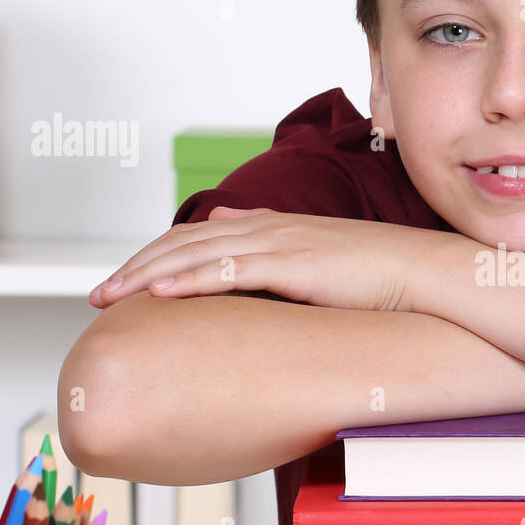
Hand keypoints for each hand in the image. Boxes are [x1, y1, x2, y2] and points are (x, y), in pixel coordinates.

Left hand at [87, 207, 444, 311]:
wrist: (425, 272)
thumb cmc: (383, 276)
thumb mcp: (324, 261)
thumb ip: (279, 252)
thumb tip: (232, 235)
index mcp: (276, 228)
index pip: (200, 238)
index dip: (158, 257)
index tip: (126, 283)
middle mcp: (269, 228)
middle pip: (184, 243)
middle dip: (136, 266)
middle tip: (99, 296)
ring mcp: (279, 243)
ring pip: (195, 255)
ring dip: (145, 274)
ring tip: (109, 296)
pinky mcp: (292, 265)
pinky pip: (227, 272)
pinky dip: (186, 281)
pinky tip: (156, 294)